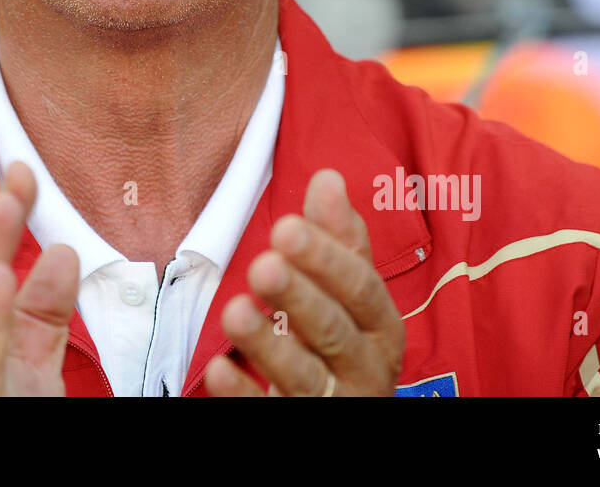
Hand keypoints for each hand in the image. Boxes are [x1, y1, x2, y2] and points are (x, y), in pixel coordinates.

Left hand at [205, 168, 404, 396]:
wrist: (345, 409)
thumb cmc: (344, 340)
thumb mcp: (349, 293)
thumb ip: (338, 239)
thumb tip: (328, 177)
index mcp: (380, 326)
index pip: (360, 288)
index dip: (325, 259)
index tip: (286, 226)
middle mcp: (364, 367)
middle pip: (333, 331)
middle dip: (299, 297)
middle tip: (263, 265)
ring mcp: (334, 402)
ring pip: (304, 376)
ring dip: (268, 344)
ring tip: (234, 311)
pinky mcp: (298, 422)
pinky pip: (268, 413)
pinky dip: (244, 394)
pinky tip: (218, 369)